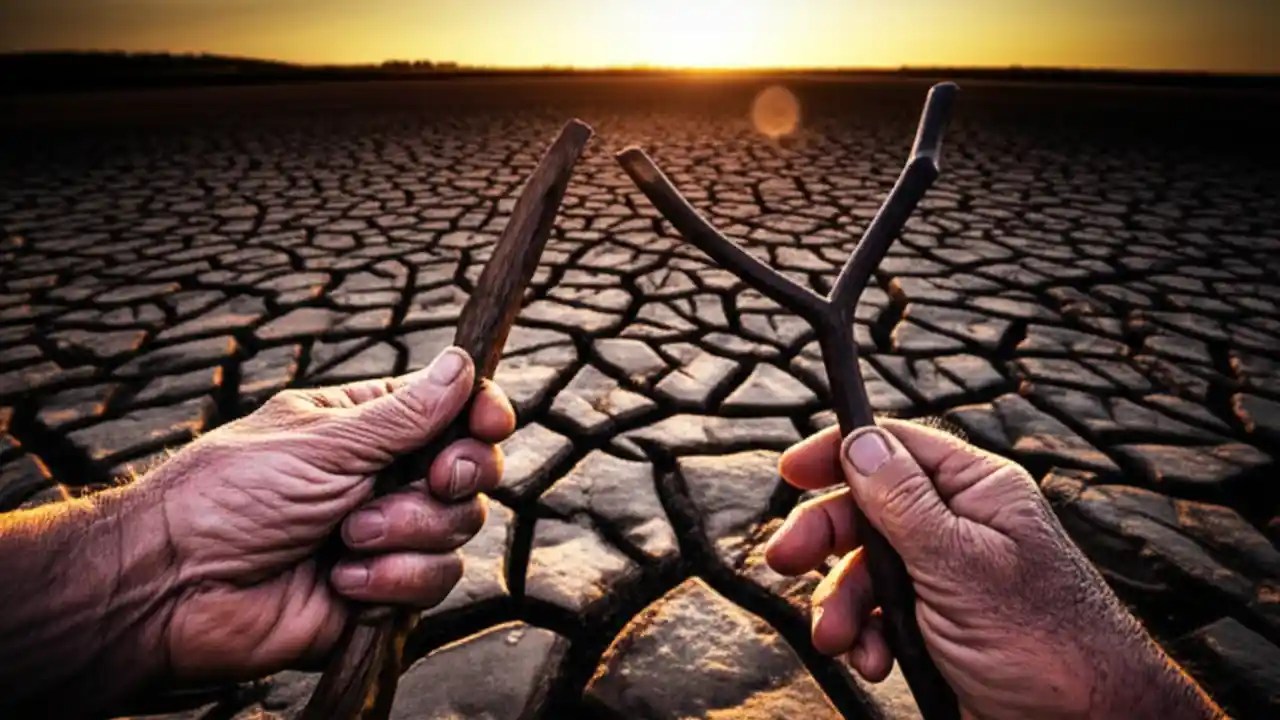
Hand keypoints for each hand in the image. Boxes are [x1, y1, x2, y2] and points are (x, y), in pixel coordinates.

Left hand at [147, 346, 514, 678]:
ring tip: (345, 538)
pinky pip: (433, 581)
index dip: (483, 414)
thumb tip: (463, 363)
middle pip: (471, 470)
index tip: (492, 423)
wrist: (177, 589)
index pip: (452, 410)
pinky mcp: (383, 591)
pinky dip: (391, 581)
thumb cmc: (231, 495)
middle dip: (455, 476)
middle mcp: (385, 477)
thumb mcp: (324, 442)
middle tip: (431, 479)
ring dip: (407, 533)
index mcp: (368, 426)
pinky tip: (341, 580)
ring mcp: (387, 535)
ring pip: (459, 529)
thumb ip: (404, 414)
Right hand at [765, 420, 1220, 718]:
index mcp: (974, 492)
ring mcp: (945, 578)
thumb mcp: (960, 562)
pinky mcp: (935, 626)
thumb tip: (858, 440)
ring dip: (841, 604)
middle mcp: (957, 527)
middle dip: (825, 540)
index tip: (790, 473)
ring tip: (838, 639)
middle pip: (866, 511)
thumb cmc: (1044, 640)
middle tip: (783, 560)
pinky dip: (865, 639)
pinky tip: (873, 662)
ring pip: (864, 570)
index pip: (895, 449)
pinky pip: (877, 617)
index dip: (839, 454)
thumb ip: (902, 502)